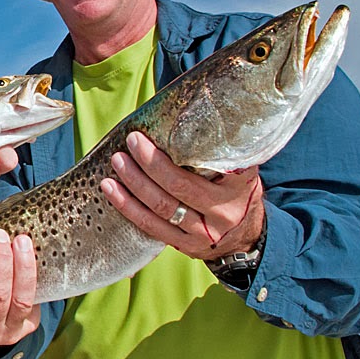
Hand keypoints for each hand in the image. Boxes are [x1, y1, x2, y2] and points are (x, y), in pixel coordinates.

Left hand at [101, 131, 265, 260]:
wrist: (247, 238)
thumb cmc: (237, 193)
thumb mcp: (242, 171)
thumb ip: (222, 149)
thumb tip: (197, 112)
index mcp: (238, 188)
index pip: (206, 169)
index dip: (172, 157)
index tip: (149, 137)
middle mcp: (222, 212)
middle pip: (177, 188)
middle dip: (149, 164)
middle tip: (131, 142)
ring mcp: (203, 234)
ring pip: (161, 208)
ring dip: (134, 184)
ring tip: (117, 162)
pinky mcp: (185, 246)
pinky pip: (151, 227)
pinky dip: (129, 207)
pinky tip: (111, 191)